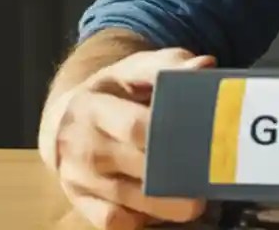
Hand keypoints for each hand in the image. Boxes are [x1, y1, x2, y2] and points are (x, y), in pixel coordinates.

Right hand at [44, 48, 215, 229]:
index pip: (135, 127)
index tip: (205, 139)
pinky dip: (140, 221)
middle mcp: (81, 144)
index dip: (170, 135)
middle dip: (176, 173)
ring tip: (199, 203)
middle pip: (136, 165)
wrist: (65, 119)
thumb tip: (205, 65)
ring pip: (126, 199)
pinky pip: (112, 221)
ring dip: (166, 205)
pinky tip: (165, 213)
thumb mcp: (134, 70)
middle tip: (213, 177)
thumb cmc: (114, 92)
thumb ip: (169, 65)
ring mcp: (77, 177)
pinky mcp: (79, 203)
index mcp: (93, 106)